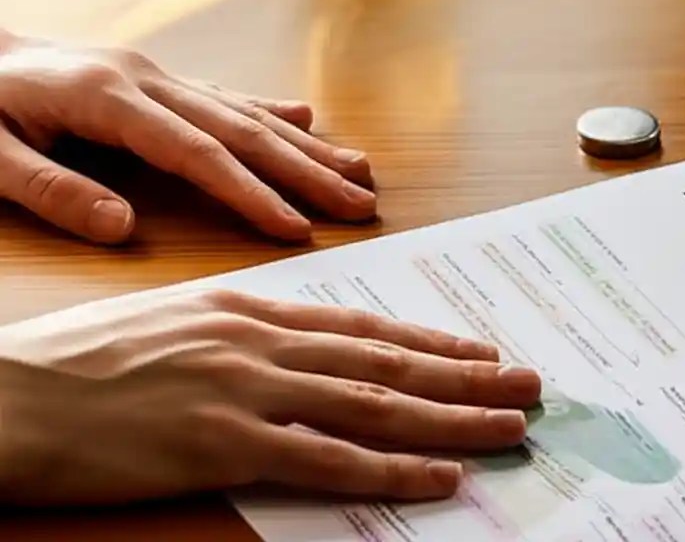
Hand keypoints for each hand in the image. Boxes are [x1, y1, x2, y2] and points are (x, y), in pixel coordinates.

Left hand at [0, 31, 375, 242]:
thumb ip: (51, 190)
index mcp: (109, 98)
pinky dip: (269, 110)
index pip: (198, 154)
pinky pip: (224, 96)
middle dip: (307, 170)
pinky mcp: (151, 78)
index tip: (298, 230)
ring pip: (245, 111)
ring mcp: (153, 75)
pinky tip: (307, 118)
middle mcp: (145, 80)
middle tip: (362, 204)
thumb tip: (126, 230)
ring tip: (359, 170)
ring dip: (305, 144)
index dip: (251, 194)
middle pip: (243, 130)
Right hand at [0, 290, 540, 505]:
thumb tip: (297, 351)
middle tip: (530, 383)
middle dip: (468, 374)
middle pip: (389, 361)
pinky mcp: (225, 443)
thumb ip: (240, 337)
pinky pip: (330, 460)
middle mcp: (261, 341)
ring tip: (511, 426)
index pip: (364, 327)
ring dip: (454, 418)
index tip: (482, 350)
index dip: (432, 340)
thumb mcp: (170, 328)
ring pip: (378, 404)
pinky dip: (394, 469)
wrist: (5, 396)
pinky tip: (442, 477)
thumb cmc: (74, 366)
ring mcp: (247, 390)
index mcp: (248, 310)